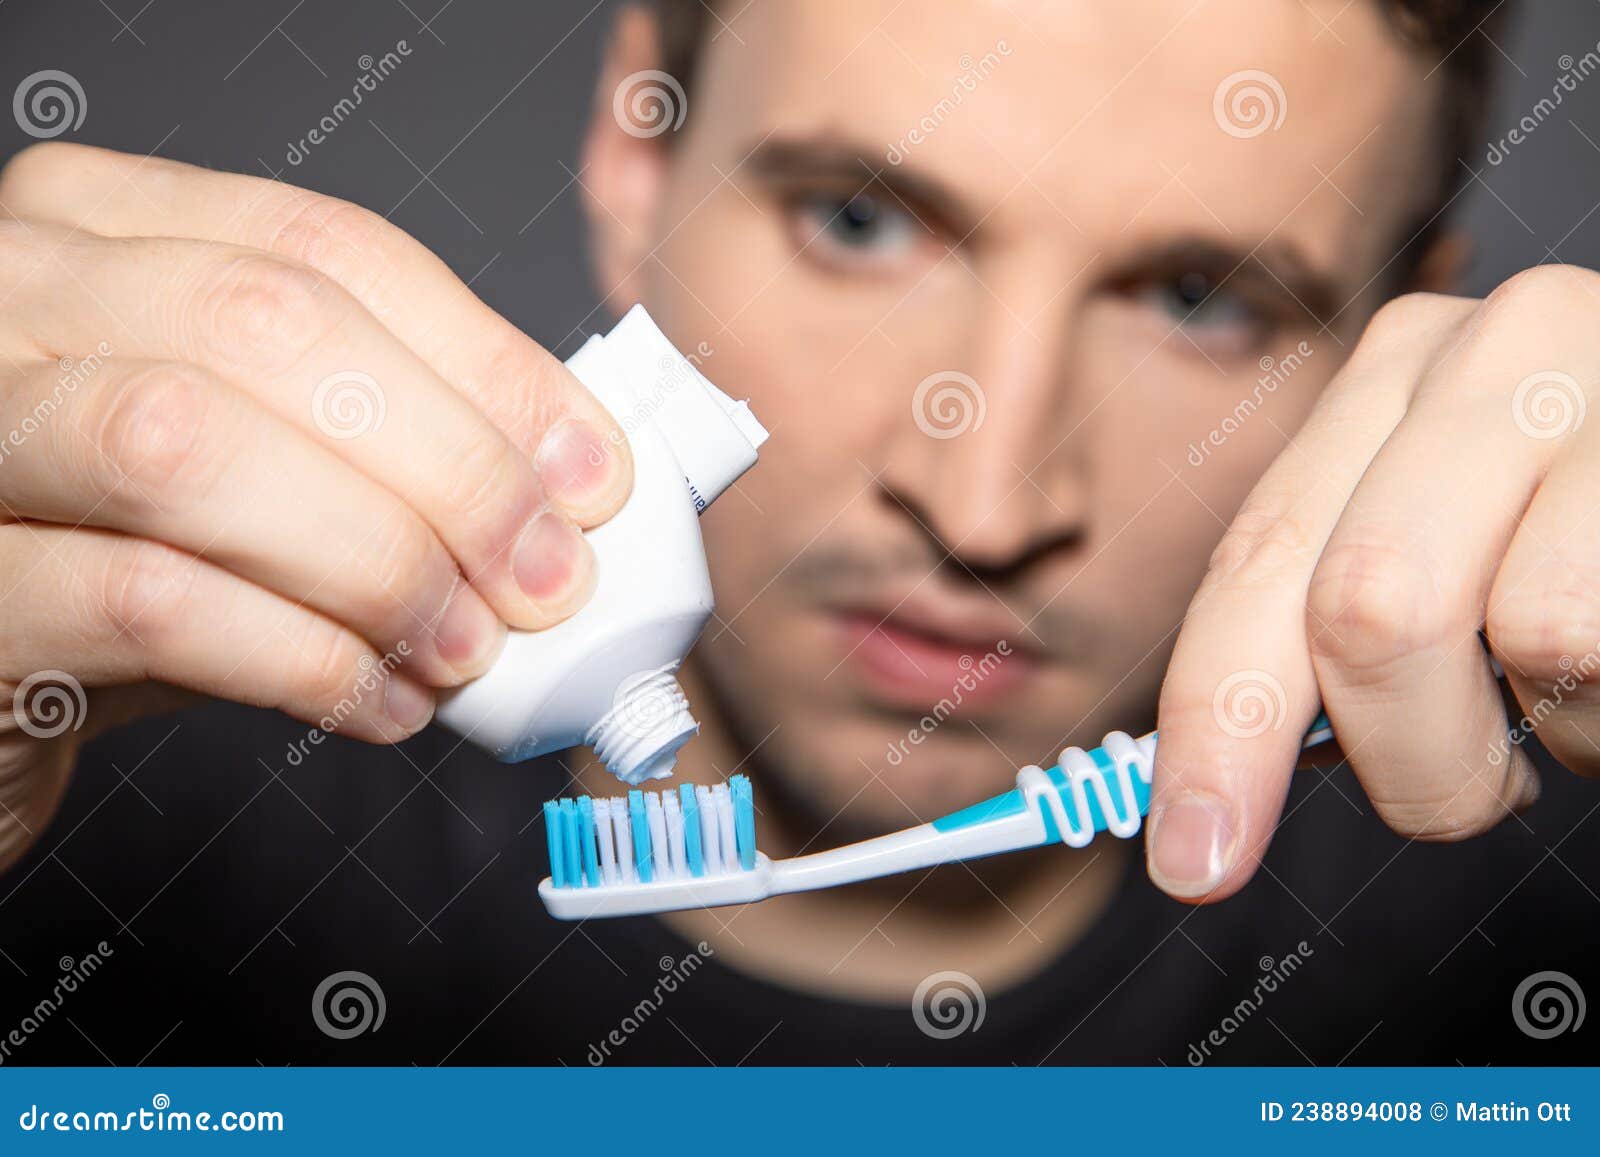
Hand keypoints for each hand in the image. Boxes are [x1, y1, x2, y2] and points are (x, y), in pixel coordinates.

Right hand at [0, 142, 633, 872]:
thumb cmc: (110, 561)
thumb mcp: (246, 467)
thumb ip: (373, 446)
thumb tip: (562, 486)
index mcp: (100, 228)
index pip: (331, 249)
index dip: (487, 365)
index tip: (591, 474)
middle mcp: (7, 293)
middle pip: (272, 327)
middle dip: (451, 465)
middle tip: (549, 577)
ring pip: (189, 446)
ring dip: (377, 560)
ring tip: (466, 648)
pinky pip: (144, 603)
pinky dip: (302, 662)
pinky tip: (381, 703)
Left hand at [1149, 265, 1599, 900]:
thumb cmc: (1591, 552)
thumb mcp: (1455, 559)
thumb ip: (1338, 627)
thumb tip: (1203, 795)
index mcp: (1398, 372)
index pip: (1260, 561)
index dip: (1219, 723)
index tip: (1194, 862)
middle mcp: (1506, 343)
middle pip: (1368, 603)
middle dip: (1409, 756)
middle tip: (1464, 797)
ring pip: (1535, 631)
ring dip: (1564, 728)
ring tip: (1592, 687)